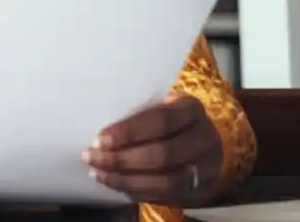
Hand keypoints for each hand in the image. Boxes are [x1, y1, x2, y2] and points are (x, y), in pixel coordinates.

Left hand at [85, 93, 223, 205]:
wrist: (208, 142)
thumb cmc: (170, 118)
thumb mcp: (160, 103)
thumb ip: (138, 112)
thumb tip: (98, 126)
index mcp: (191, 109)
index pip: (160, 119)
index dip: (129, 131)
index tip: (100, 138)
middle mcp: (203, 139)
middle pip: (162, 154)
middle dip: (122, 159)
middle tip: (91, 156)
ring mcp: (204, 168)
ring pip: (166, 181)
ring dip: (125, 179)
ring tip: (97, 173)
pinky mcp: (198, 191)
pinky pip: (165, 196)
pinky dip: (135, 191)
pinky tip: (114, 183)